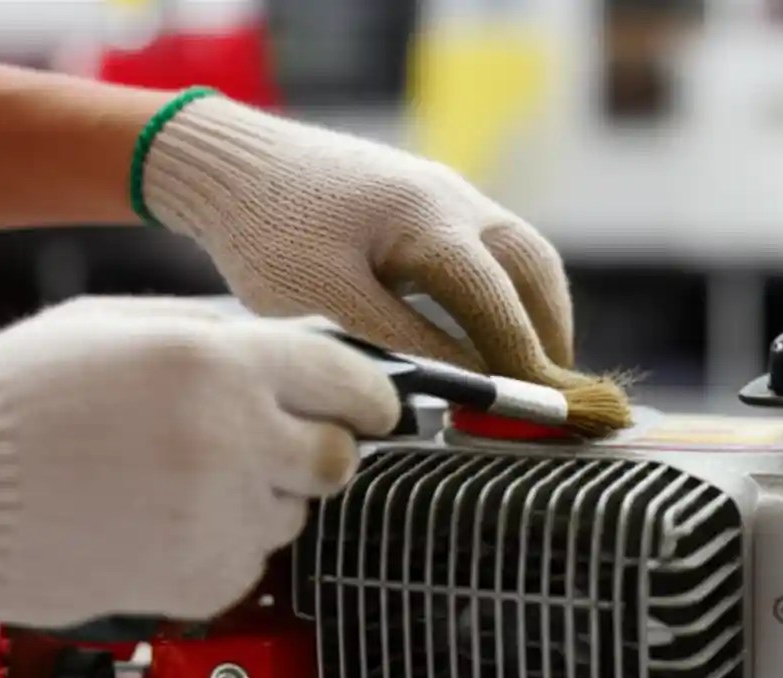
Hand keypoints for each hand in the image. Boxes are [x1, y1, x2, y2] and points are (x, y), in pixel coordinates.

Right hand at [0, 296, 398, 626]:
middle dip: (320, 450)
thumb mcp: (122, 324)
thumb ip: (221, 330)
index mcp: (217, 360)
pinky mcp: (195, 579)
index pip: (349, 379)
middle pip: (338, 457)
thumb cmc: (18, 397)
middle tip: (282, 444)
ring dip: (261, 497)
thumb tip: (300, 339)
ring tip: (184, 479)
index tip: (380, 407)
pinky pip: (250, 563)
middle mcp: (231, 436)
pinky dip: (224, 544)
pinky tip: (164, 518)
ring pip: (293, 514)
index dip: (372, 395)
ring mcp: (216, 514)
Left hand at [141, 94, 584, 387]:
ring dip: (534, 308)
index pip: (495, 300)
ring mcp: (444, 191)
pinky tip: (489, 326)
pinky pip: (488, 246)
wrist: (226, 163)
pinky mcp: (426, 197)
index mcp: (429, 218)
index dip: (519, 359)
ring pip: (518, 252)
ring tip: (533, 366)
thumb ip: (400, 341)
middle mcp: (452, 197)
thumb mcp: (325, 299)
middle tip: (555, 392)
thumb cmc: (264, 231)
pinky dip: (505, 290)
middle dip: (549, 332)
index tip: (539, 409)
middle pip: (532, 267)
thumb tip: (465, 382)